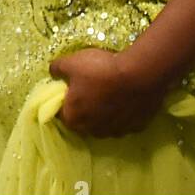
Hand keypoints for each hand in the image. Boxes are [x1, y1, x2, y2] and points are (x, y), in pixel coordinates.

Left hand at [48, 48, 166, 137]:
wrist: (140, 74)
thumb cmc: (100, 70)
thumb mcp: (70, 63)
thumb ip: (56, 69)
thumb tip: (53, 73)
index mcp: (74, 118)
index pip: (62, 114)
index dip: (65, 102)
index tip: (71, 90)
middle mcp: (93, 131)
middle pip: (83, 122)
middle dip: (83, 110)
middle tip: (89, 91)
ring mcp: (116, 132)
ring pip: (104, 125)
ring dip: (103, 114)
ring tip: (108, 95)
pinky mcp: (135, 128)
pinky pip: (124, 123)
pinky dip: (122, 114)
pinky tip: (125, 99)